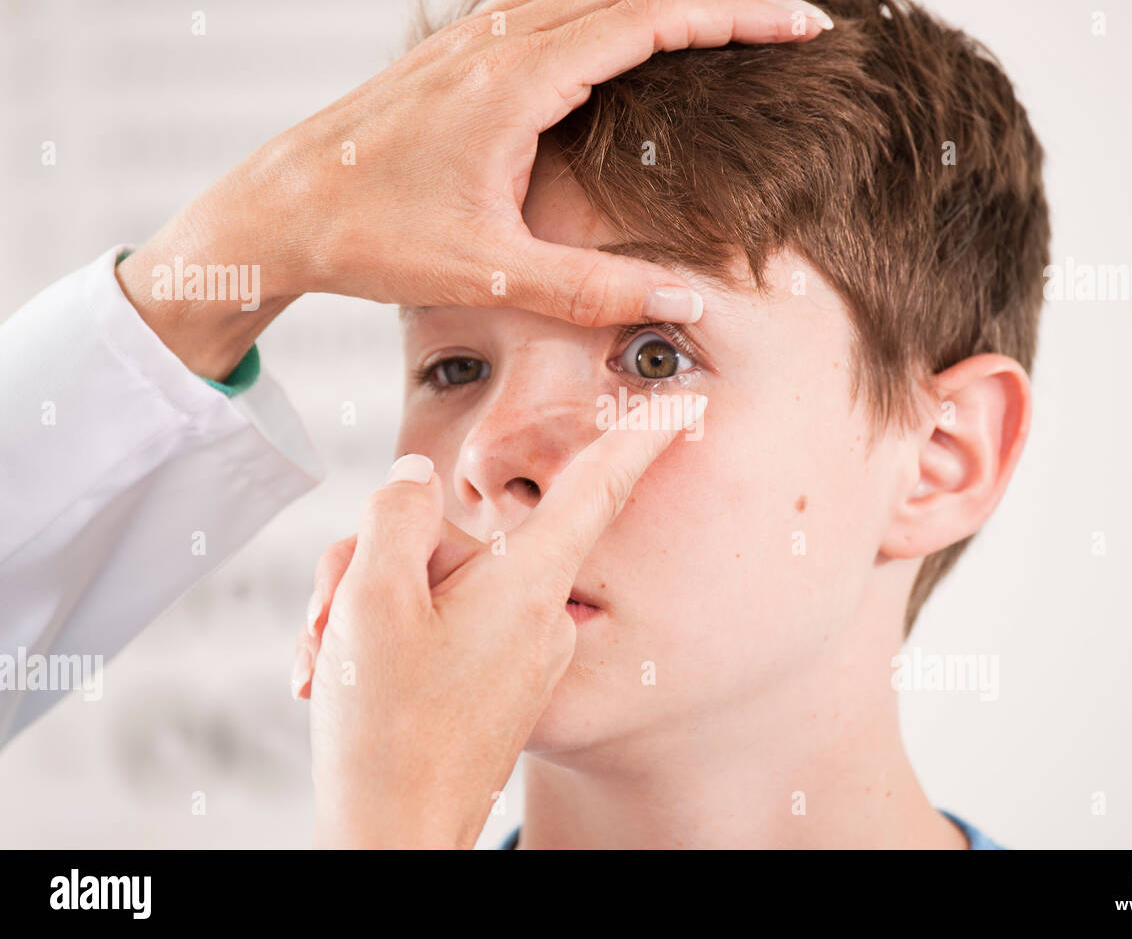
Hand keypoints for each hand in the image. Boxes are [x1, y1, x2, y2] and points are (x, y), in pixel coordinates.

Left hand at [115, 0, 831, 378]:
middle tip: (789, 14)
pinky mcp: (459, 51)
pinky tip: (625, 15)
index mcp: (517, 81)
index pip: (652, 20)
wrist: (280, 207)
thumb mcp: (491, 272)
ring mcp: (475, 36)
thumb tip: (686, 303)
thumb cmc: (373, 237)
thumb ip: (593, 290)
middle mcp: (499, 39)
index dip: (735, 15)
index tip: (801, 23)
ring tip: (727, 9)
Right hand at [298, 394, 705, 847]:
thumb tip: (419, 476)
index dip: (638, 437)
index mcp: (525, 585)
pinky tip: (344, 679)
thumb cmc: (385, 728)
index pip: (596, 488)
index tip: (685, 403)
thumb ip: (399, 514)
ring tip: (335, 664)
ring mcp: (514, 651)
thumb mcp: (372, 598)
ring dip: (367, 610)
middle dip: (379, 562)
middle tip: (339, 620)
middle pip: (456, 538)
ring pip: (432, 581)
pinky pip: (440, 627)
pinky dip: (386, 643)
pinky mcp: (491, 680)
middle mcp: (535, 614)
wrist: (391, 839)